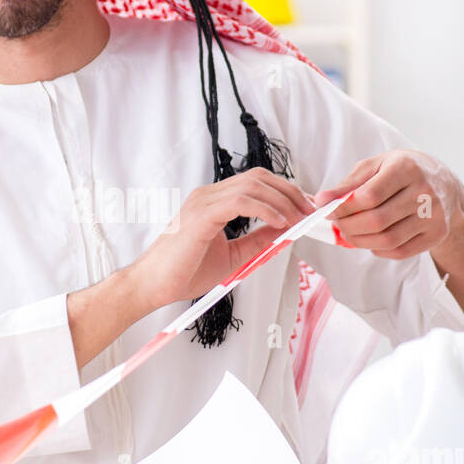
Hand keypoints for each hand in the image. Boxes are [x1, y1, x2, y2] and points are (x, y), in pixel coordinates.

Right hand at [131, 170, 315, 309]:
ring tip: (298, 219)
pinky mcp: (202, 214)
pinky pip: (241, 201)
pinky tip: (279, 223)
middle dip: (290, 192)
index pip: (256, 182)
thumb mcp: (233, 255)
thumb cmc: (184, 272)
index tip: (305, 209)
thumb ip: (258, 240)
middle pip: (259, 177)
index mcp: (214, 201)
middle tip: (310, 212)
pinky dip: (266, 209)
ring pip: (253, 185)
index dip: (285, 191)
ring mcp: (203, 201)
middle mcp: (208, 195)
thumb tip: (287, 230)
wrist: (154, 285)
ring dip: (282, 200)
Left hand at [312, 150, 463, 261]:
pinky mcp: (436, 234)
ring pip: (388, 240)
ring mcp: (433, 215)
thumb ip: (348, 184)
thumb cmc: (402, 171)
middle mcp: (424, 192)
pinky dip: (379, 250)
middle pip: (377, 220)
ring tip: (350, 234)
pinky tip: (372, 240)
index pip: (369, 196)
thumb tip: (321, 200)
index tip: (328, 210)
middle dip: (349, 227)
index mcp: (406, 168)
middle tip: (337, 225)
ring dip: (360, 241)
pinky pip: (400, 251)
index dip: (344, 207)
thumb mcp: (376, 166)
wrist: (443, 183)